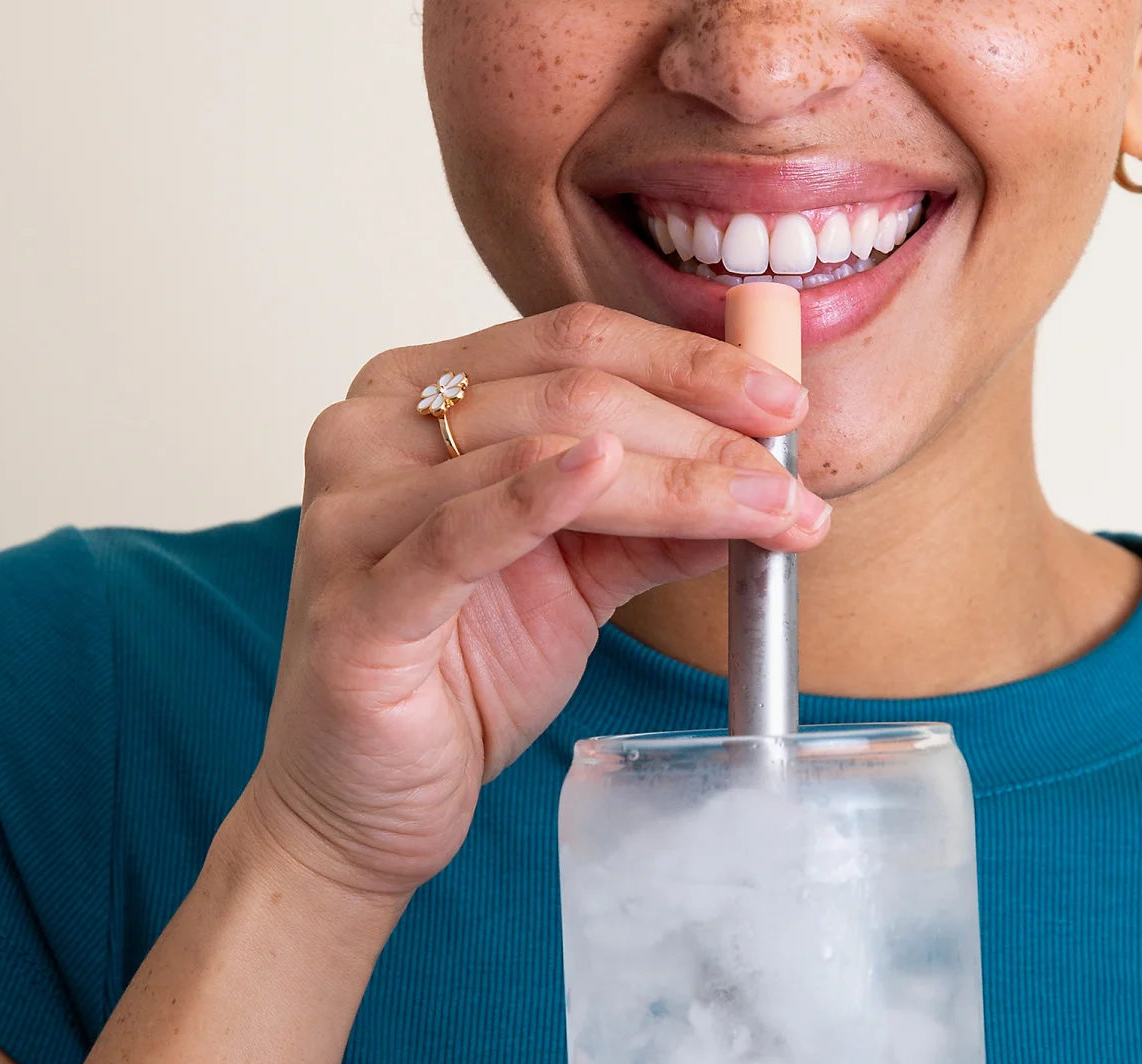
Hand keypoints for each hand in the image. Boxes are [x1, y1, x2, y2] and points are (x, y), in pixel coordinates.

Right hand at [238, 302, 829, 899]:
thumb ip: (654, 514)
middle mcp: (369, 429)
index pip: (572, 338)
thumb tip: (766, 470)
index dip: (691, 362)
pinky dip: (541, 496)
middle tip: (791, 477)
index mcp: (416, 393)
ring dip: (677, 481)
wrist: (366, 803)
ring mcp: (350, 512)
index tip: (785, 404)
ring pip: (538, 452)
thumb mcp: (578, 572)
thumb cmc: (458, 675)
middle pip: (569, 391)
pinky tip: (609, 471)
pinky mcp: (355, 603)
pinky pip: (460, 534)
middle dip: (702, 431)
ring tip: (768, 511)